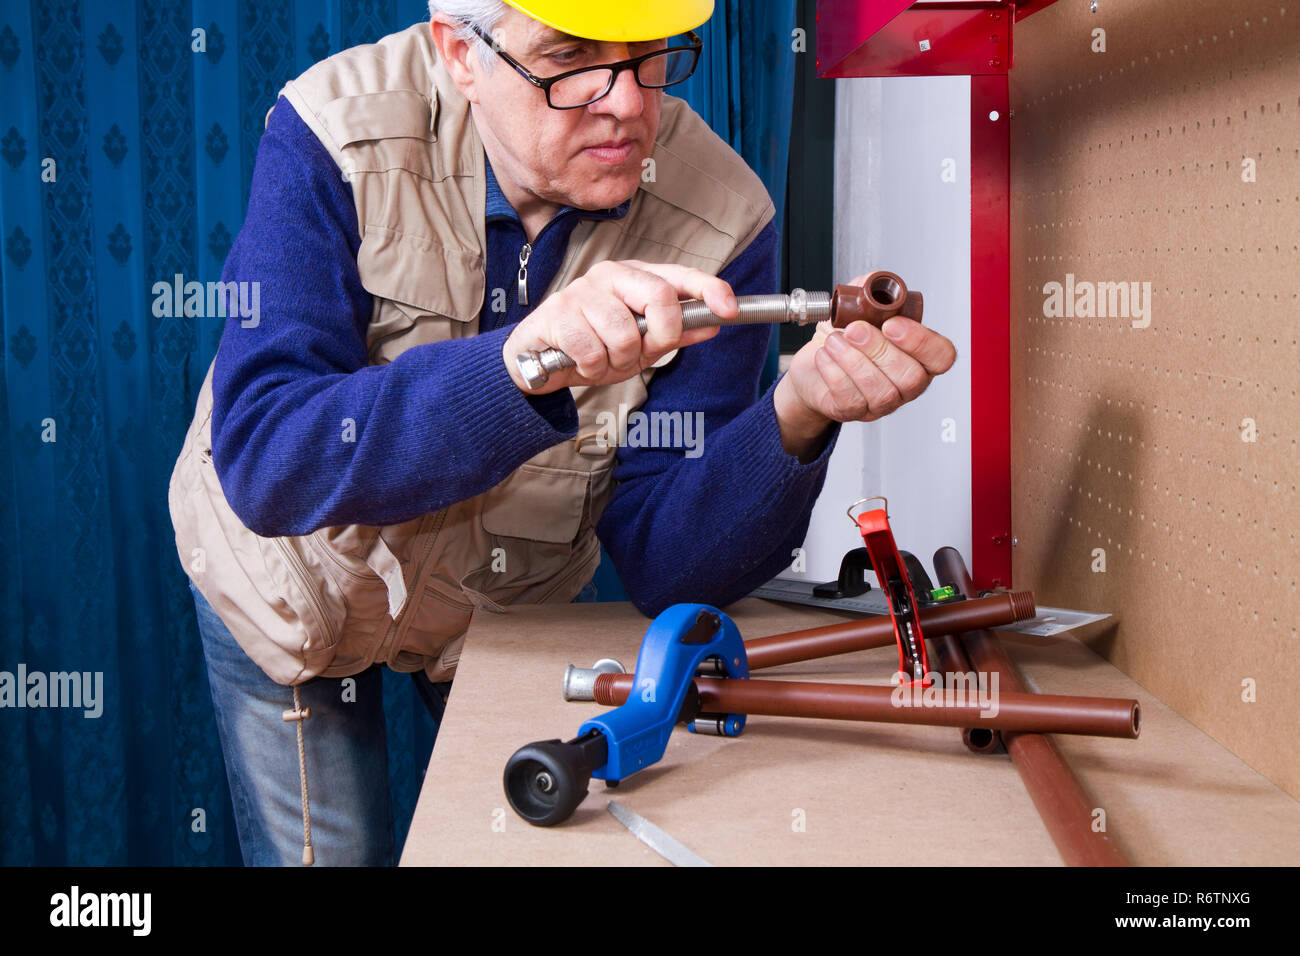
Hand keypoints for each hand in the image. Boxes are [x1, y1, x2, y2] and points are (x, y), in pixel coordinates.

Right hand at [502, 259, 737, 392]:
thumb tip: (714, 325)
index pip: (678, 275)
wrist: (536, 359)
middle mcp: (610, 275)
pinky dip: (592, 368)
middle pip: (659, 297)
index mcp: (635, 277)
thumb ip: (675, 334)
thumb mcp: (641, 345)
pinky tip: (581, 362)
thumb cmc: (592, 346)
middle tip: (643, 352)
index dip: (709, 288)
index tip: (730, 309)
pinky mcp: (558, 313)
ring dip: (618, 361)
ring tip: (603, 360)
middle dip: (660, 336)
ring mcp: (582, 291)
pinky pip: (593, 351)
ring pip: (625, 334)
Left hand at [772, 272, 956, 459]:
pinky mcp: (853, 412)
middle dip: (880, 349)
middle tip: (855, 329)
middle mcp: (905, 383)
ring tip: (833, 339)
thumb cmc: (843, 338)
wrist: (812, 364)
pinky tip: (824, 355)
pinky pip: (850, 399)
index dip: (922, 341)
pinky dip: (834, 373)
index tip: (893, 324)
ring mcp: (881, 402)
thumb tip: (874, 280)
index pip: (942, 356)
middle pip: (911, 376)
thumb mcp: (856, 308)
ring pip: (881, 391)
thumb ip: (868, 290)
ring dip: (853, 360)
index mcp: (918, 355)